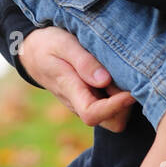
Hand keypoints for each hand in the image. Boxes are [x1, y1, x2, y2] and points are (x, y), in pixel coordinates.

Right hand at [17, 27, 135, 131]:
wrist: (32, 50)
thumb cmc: (48, 43)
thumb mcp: (63, 44)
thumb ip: (83, 62)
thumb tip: (105, 81)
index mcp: (70, 90)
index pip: (93, 113)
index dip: (115, 107)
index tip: (131, 92)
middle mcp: (79, 102)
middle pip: (111, 122)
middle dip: (126, 108)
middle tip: (133, 81)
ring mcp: (86, 102)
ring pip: (115, 117)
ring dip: (126, 102)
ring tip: (128, 75)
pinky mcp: (93, 98)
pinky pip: (113, 107)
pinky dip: (122, 95)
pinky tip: (123, 75)